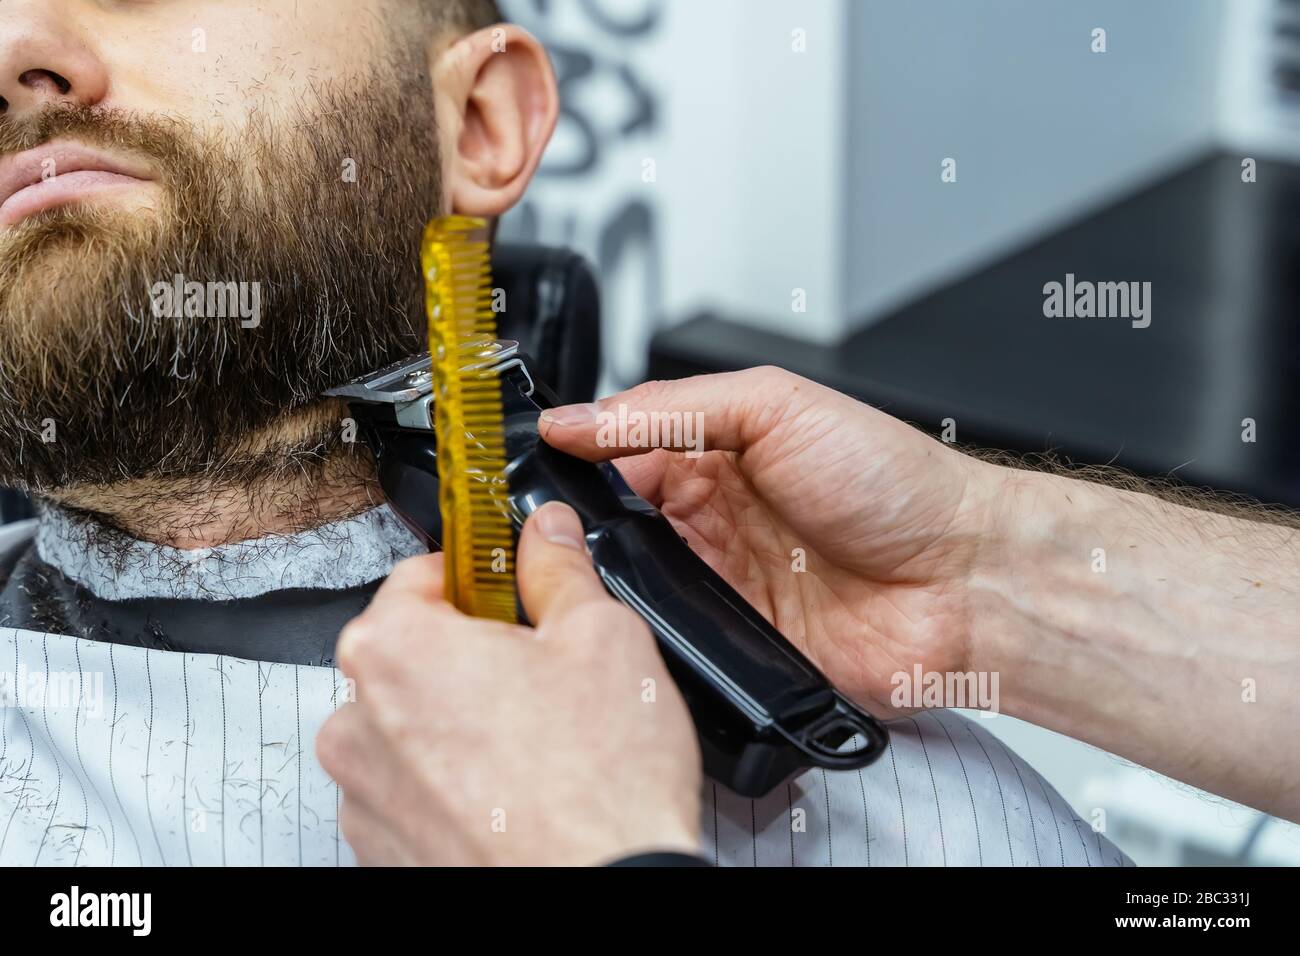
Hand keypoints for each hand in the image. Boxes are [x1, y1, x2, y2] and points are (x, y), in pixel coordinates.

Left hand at [317, 502, 702, 865]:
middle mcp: (358, 722)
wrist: (602, 896)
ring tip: (540, 743)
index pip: (421, 573)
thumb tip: (548, 536)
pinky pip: (414, 790)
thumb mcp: (602, 639)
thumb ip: (560, 571)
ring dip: (463, 720)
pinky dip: (456, 782)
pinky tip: (519, 789)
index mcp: (395, 648)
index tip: (516, 590)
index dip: (483, 576)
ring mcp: (366, 795)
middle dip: (474, 652)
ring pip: (413, 724)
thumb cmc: (598, 790)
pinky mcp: (383, 849)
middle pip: (414, 652)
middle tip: (545, 672)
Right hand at [543, 368, 1299, 820]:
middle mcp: (714, 518)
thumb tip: (581, 416)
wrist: (965, 581)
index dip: (576, 458)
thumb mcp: (777, 406)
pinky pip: (672, 641)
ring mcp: (722, 584)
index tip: (533, 464)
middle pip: (613, 523)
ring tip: (597, 568)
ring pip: (631, 585)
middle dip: (581, 525)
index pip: (619, 451)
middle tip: (555, 525)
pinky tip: (641, 620)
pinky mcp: (735, 645)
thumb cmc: (896, 483)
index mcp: (719, 451)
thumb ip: (673, 407)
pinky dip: (651, 632)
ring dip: (612, 579)